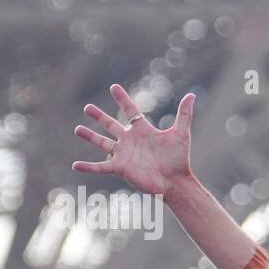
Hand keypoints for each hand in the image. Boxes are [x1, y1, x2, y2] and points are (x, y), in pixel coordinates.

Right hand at [71, 83, 195, 194]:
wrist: (175, 182)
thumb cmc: (179, 159)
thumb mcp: (181, 134)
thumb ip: (184, 114)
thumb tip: (192, 95)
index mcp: (143, 131)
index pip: (130, 111)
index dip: (122, 99)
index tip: (113, 87)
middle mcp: (130, 141)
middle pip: (111, 125)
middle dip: (99, 117)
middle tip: (87, 108)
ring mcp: (124, 154)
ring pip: (102, 143)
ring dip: (89, 136)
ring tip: (77, 129)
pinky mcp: (120, 168)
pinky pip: (101, 166)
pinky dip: (88, 167)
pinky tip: (75, 165)